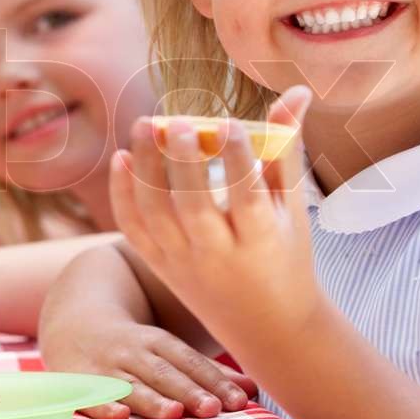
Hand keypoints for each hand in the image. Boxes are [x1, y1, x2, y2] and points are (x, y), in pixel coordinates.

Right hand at [42, 313, 257, 418]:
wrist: (70, 322)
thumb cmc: (133, 345)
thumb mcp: (167, 350)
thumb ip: (207, 373)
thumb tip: (252, 391)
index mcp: (157, 343)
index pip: (190, 362)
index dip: (214, 380)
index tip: (240, 401)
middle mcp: (131, 353)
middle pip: (163, 373)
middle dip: (187, 391)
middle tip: (213, 409)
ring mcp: (103, 368)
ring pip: (131, 385)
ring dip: (152, 400)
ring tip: (173, 414)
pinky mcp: (77, 382)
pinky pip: (90, 396)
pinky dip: (103, 406)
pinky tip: (119, 415)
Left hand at [110, 86, 320, 352]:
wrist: (267, 326)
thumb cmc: (285, 255)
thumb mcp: (291, 209)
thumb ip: (286, 150)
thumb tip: (297, 91)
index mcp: (261, 241)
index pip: (247, 199)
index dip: (238, 161)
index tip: (228, 124)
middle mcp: (219, 255)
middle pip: (192, 208)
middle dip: (181, 162)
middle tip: (174, 122)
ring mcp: (183, 262)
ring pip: (155, 215)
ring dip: (144, 170)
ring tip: (143, 125)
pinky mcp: (159, 265)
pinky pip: (133, 229)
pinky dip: (122, 194)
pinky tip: (122, 158)